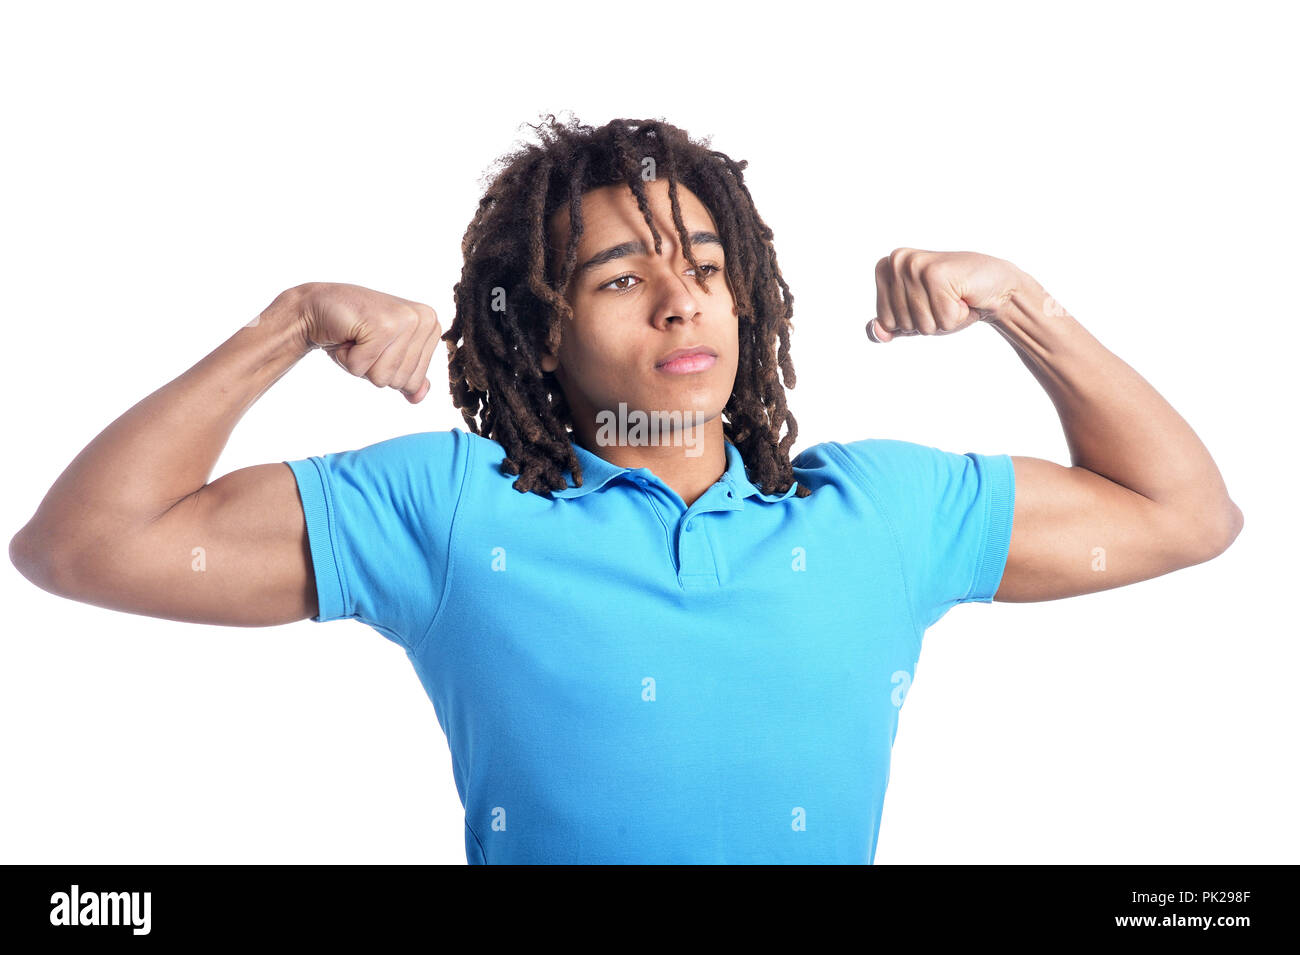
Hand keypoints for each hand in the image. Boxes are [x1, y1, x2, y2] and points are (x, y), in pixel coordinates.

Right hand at [294, 282, 441, 402]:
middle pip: (400, 382)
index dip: (386, 371)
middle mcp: (425, 320)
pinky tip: (348, 335)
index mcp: (431, 326)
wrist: (317, 306)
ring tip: (357, 338)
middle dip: (372, 368)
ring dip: (360, 364)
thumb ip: (407, 375)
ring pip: (382, 377)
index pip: (414, 382)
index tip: (375, 345)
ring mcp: (406, 321)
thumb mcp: (385, 357)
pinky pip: (362, 368)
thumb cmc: (353, 333)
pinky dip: (347, 358)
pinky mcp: (383, 326)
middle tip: (363, 341)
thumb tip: (419, 398)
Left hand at [866, 249, 1023, 342]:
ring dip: (945, 319)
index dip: (912, 323)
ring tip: (956, 297)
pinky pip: (942, 319)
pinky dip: (959, 316)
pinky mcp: (935, 273)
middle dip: (930, 321)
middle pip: (903, 323)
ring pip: (922, 324)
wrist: (998, 286)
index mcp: (885, 268)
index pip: (885, 321)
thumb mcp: (916, 318)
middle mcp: (896, 261)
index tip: (930, 302)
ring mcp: (914, 265)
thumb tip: (874, 331)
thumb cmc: (955, 302)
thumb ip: (891, 326)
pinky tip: (965, 296)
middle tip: (947, 299)